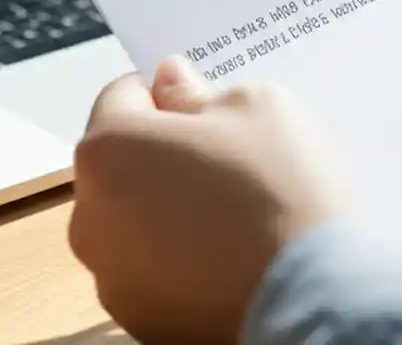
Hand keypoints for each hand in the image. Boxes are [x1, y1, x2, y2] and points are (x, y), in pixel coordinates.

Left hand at [69, 57, 347, 342]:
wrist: (311, 294)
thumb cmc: (282, 188)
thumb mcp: (257, 107)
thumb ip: (199, 90)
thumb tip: (171, 82)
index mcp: (108, 150)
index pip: (124, 96)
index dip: (169, 94)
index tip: (209, 106)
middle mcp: (90, 216)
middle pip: (123, 164)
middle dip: (165, 156)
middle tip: (230, 162)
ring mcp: (111, 276)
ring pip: (135, 223)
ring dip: (169, 211)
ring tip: (235, 216)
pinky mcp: (137, 319)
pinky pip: (154, 272)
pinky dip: (181, 261)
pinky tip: (231, 257)